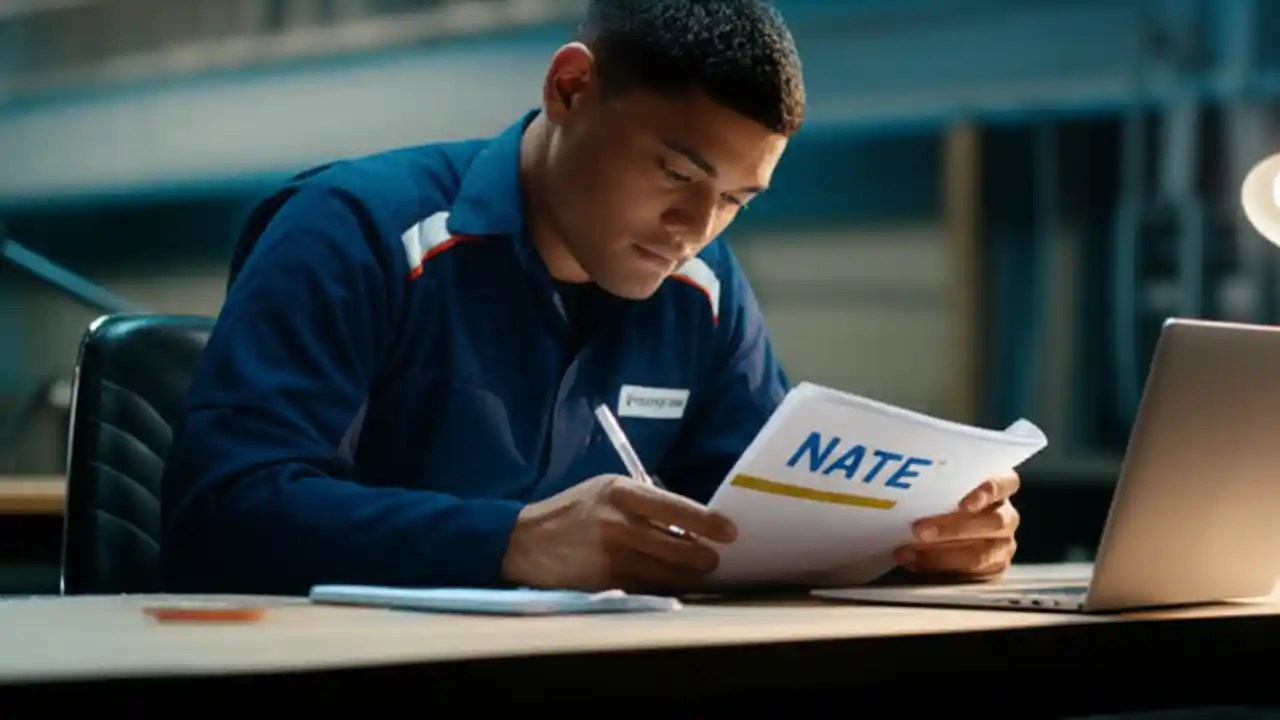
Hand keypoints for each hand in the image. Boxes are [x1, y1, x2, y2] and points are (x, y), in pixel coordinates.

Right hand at [500, 474, 737, 592]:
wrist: (525, 541)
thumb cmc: (573, 511)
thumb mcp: (605, 490)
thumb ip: (644, 502)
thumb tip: (689, 521)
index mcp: (622, 492)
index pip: (678, 509)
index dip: (709, 523)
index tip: (730, 532)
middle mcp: (619, 523)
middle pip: (680, 547)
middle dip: (703, 557)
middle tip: (712, 559)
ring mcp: (612, 556)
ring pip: (669, 573)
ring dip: (688, 576)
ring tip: (696, 574)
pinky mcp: (606, 583)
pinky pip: (649, 589)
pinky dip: (665, 588)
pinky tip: (670, 585)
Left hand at [894, 471, 1020, 581]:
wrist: (942, 539)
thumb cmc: (940, 507)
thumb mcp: (940, 495)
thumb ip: (936, 494)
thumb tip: (905, 499)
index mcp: (999, 490)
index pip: (1005, 484)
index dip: (988, 492)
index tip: (964, 504)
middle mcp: (1007, 518)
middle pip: (993, 523)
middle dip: (953, 528)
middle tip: (919, 530)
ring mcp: (1004, 547)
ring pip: (982, 554)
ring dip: (941, 554)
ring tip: (910, 552)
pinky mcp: (994, 571)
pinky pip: (972, 576)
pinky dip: (940, 571)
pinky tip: (917, 565)